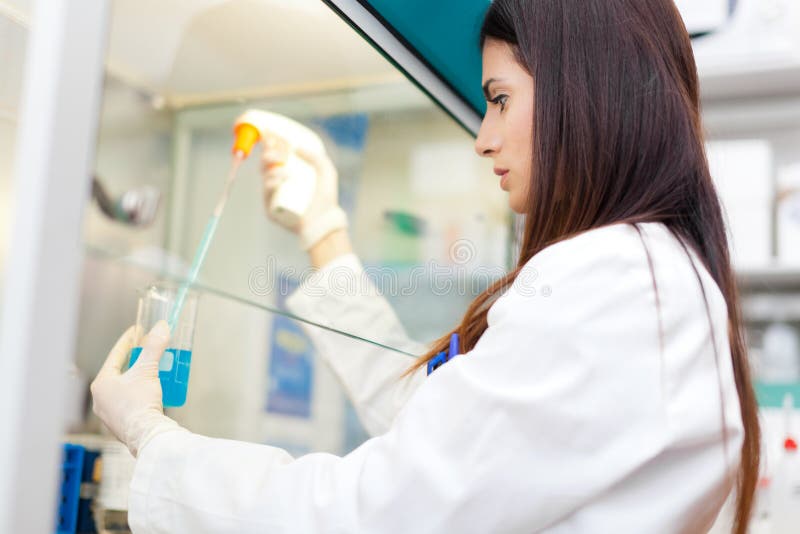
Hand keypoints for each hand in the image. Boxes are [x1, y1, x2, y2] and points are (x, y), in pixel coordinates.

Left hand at [90, 321, 183, 456]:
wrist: (146, 435)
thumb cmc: (140, 403)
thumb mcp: (148, 371)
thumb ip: (154, 347)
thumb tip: (161, 327)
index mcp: (101, 384)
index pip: (115, 356)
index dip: (128, 341)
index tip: (138, 330)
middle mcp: (101, 399)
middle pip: (119, 372)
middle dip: (134, 360)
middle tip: (146, 350)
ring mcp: (109, 414)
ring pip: (124, 388)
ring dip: (137, 378)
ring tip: (151, 371)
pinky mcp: (121, 424)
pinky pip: (129, 402)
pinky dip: (139, 393)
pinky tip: (150, 393)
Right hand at [261, 143, 347, 249]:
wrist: (324, 220)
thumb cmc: (326, 199)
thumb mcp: (326, 172)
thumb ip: (316, 156)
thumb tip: (297, 148)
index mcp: (288, 173)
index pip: (275, 156)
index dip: (271, 144)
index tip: (270, 134)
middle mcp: (278, 183)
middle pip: (266, 164)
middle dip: (269, 154)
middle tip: (278, 153)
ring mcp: (273, 196)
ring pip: (265, 176)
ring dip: (273, 168)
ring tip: (287, 172)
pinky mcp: (271, 209)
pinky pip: (266, 192)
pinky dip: (272, 182)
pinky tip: (282, 179)